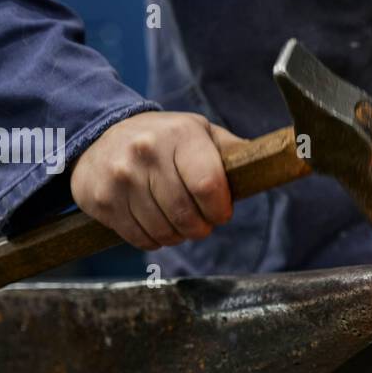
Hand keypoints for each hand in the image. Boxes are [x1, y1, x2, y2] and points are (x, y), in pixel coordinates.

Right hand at [70, 111, 236, 249]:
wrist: (99, 135)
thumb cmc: (164, 139)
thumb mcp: (199, 132)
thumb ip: (231, 150)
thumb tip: (272, 163)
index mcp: (180, 134)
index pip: (208, 185)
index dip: (219, 209)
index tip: (220, 212)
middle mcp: (146, 152)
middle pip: (186, 215)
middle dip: (200, 227)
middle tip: (200, 222)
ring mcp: (121, 177)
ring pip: (163, 232)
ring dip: (177, 235)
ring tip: (177, 221)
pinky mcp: (102, 199)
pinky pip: (139, 239)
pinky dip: (154, 240)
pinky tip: (155, 223)